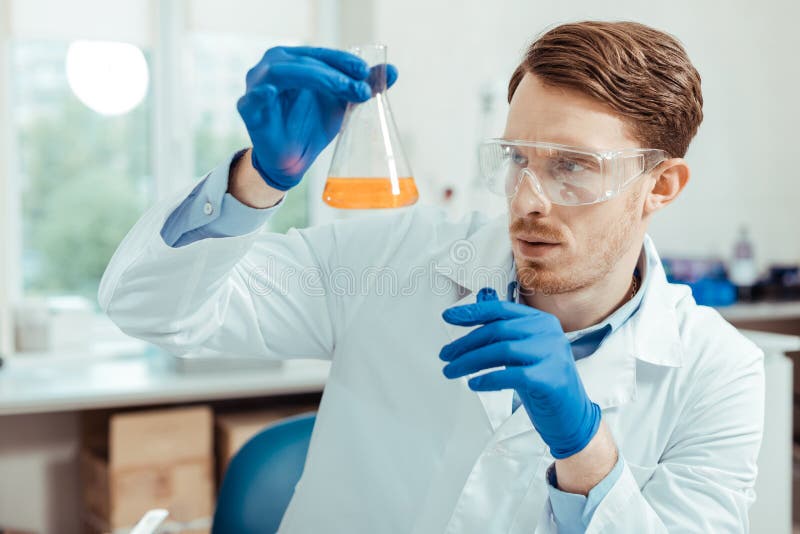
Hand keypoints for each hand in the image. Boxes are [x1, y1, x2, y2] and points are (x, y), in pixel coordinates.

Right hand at [237, 46, 397, 190]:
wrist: (293, 160)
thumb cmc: (312, 125)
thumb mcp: (342, 104)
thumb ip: (362, 86)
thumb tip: (393, 71)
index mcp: (294, 60)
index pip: (320, 54)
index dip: (343, 61)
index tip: (366, 73)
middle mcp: (273, 66)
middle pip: (304, 60)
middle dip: (335, 72)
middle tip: (361, 87)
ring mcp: (257, 86)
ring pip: (282, 72)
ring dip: (315, 78)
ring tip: (342, 91)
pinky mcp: (248, 110)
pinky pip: (253, 99)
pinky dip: (262, 95)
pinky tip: (271, 94)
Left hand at [439, 288, 600, 458]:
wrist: (572, 416)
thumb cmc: (543, 381)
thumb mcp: (523, 351)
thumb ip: (504, 329)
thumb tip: (481, 300)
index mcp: (540, 321)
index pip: (501, 309)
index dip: (472, 312)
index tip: (448, 317)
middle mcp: (549, 333)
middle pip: (498, 330)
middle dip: (465, 343)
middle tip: (445, 356)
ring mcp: (553, 354)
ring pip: (502, 350)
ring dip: (470, 361)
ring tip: (452, 371)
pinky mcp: (551, 378)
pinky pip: (514, 374)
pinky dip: (489, 379)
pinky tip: (474, 384)